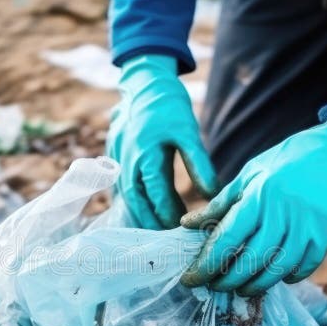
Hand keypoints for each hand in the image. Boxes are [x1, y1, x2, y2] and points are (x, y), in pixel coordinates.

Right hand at [106, 54, 218, 228]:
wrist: (143, 83)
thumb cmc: (168, 106)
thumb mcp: (188, 132)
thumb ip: (199, 164)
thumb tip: (212, 194)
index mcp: (146, 155)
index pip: (157, 194)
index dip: (169, 214)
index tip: (182, 230)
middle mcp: (127, 161)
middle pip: (137, 202)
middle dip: (151, 223)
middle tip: (167, 242)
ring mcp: (116, 161)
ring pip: (127, 198)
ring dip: (140, 217)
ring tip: (156, 234)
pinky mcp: (113, 160)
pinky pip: (121, 189)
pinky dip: (131, 204)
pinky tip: (142, 215)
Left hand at [180, 121, 326, 294]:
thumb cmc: (290, 159)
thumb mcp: (252, 173)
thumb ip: (221, 202)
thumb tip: (187, 223)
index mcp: (258, 196)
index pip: (226, 239)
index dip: (206, 264)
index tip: (191, 279)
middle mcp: (282, 214)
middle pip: (250, 261)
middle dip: (228, 281)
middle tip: (215, 286)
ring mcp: (306, 226)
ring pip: (277, 270)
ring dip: (256, 285)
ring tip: (241, 288)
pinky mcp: (326, 235)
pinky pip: (305, 267)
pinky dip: (289, 277)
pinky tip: (276, 277)